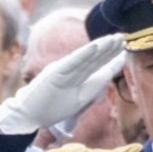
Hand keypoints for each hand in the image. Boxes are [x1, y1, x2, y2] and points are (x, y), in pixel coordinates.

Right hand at [0, 33, 127, 136]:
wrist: (26, 115)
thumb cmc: (49, 108)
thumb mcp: (75, 102)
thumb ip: (90, 91)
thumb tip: (106, 82)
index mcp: (76, 79)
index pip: (99, 69)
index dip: (113, 60)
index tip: (125, 51)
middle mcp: (71, 72)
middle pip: (95, 60)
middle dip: (110, 49)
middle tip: (124, 37)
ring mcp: (63, 72)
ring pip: (86, 58)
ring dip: (102, 48)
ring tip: (115, 38)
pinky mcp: (55, 74)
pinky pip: (72, 63)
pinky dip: (84, 55)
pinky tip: (95, 47)